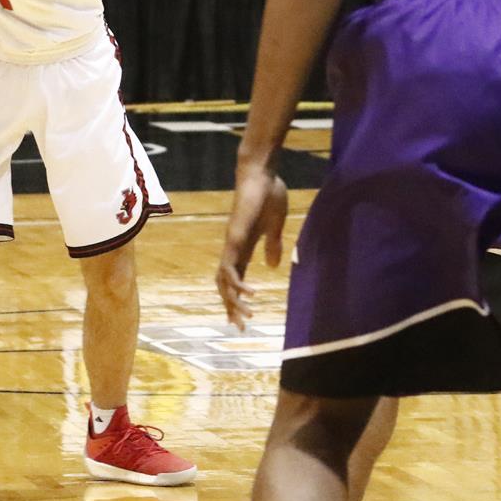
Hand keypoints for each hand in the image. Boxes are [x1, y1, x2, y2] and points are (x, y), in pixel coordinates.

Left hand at [216, 160, 289, 329]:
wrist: (261, 173)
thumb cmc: (268, 194)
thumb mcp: (275, 226)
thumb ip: (272, 246)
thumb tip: (271, 266)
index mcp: (244, 247)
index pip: (235, 278)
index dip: (237, 298)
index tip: (242, 317)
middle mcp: (234, 248)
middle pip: (226, 285)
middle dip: (231, 307)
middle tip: (240, 327)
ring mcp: (232, 243)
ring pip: (225, 280)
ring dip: (235, 301)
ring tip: (247, 317)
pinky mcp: (235, 237)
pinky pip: (232, 266)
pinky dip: (239, 283)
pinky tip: (251, 294)